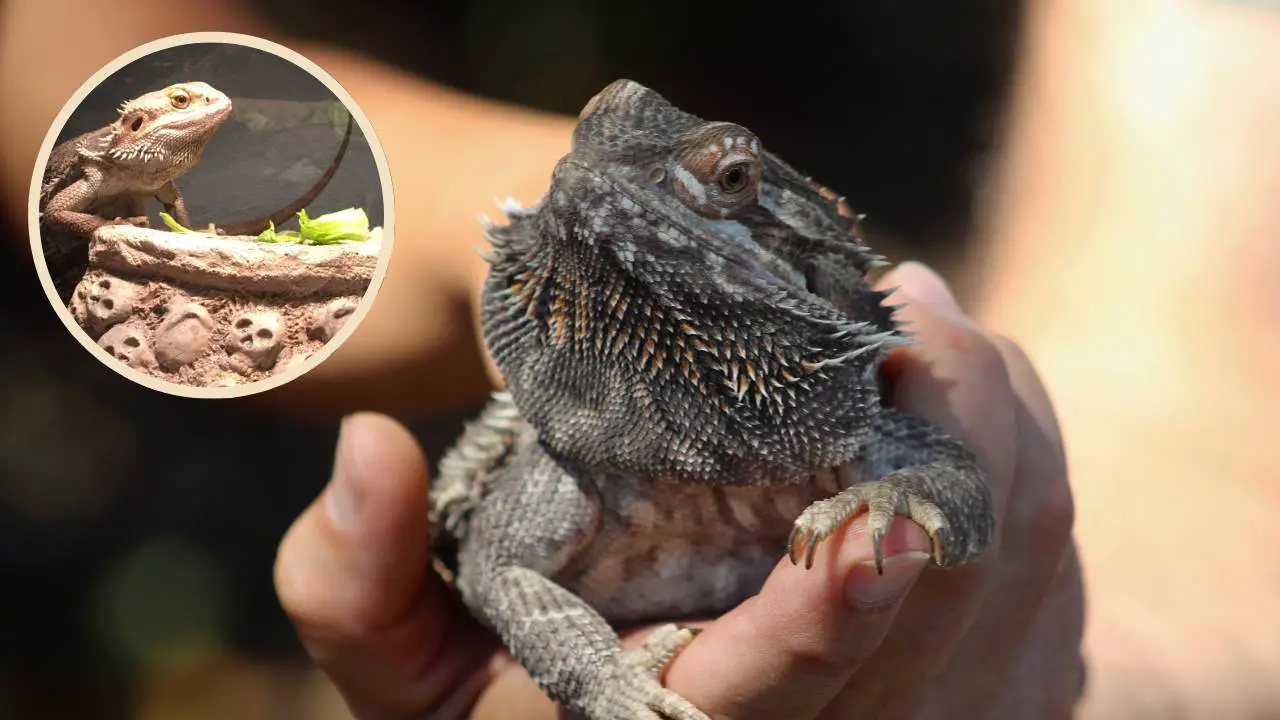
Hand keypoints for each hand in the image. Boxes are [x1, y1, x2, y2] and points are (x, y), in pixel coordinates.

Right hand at [274, 261, 1082, 718]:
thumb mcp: (400, 660)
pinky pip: (1047, 588)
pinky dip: (1024, 474)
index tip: (876, 529)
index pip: (767, 712)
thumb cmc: (503, 681)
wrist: (591, 715)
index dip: (828, 632)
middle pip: (941, 636)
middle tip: (905, 317)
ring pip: (1015, 593)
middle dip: (949, 467)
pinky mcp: (979, 692)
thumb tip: (371, 451)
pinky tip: (979, 396)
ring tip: (931, 329)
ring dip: (996, 448)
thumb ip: (356, 580)